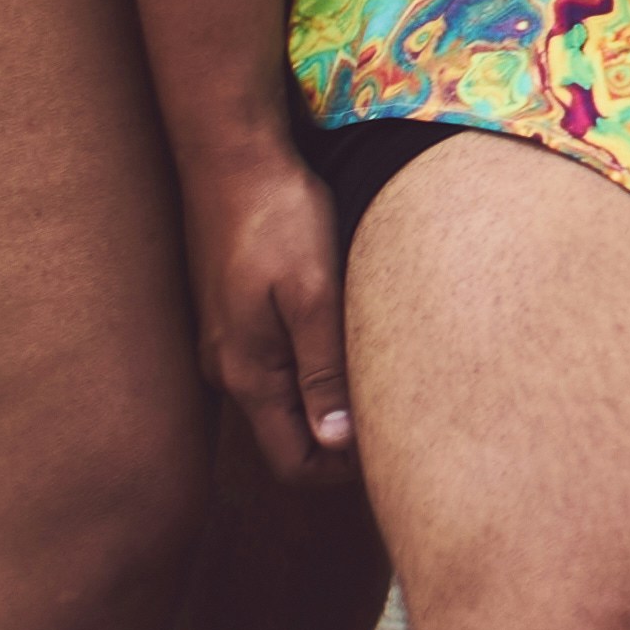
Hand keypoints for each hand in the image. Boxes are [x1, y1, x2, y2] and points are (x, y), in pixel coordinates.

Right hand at [178, 117, 357, 487]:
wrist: (233, 159)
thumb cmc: (279, 219)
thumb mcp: (311, 294)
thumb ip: (321, 370)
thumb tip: (334, 443)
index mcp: (246, 372)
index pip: (291, 460)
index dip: (340, 470)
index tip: (393, 447)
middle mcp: (228, 366)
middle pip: (287, 434)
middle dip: (339, 438)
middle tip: (401, 413)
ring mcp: (228, 339)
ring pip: (283, 396)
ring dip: (328, 399)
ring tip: (384, 375)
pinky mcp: (235, 312)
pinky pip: (276, 361)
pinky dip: (313, 367)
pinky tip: (349, 339)